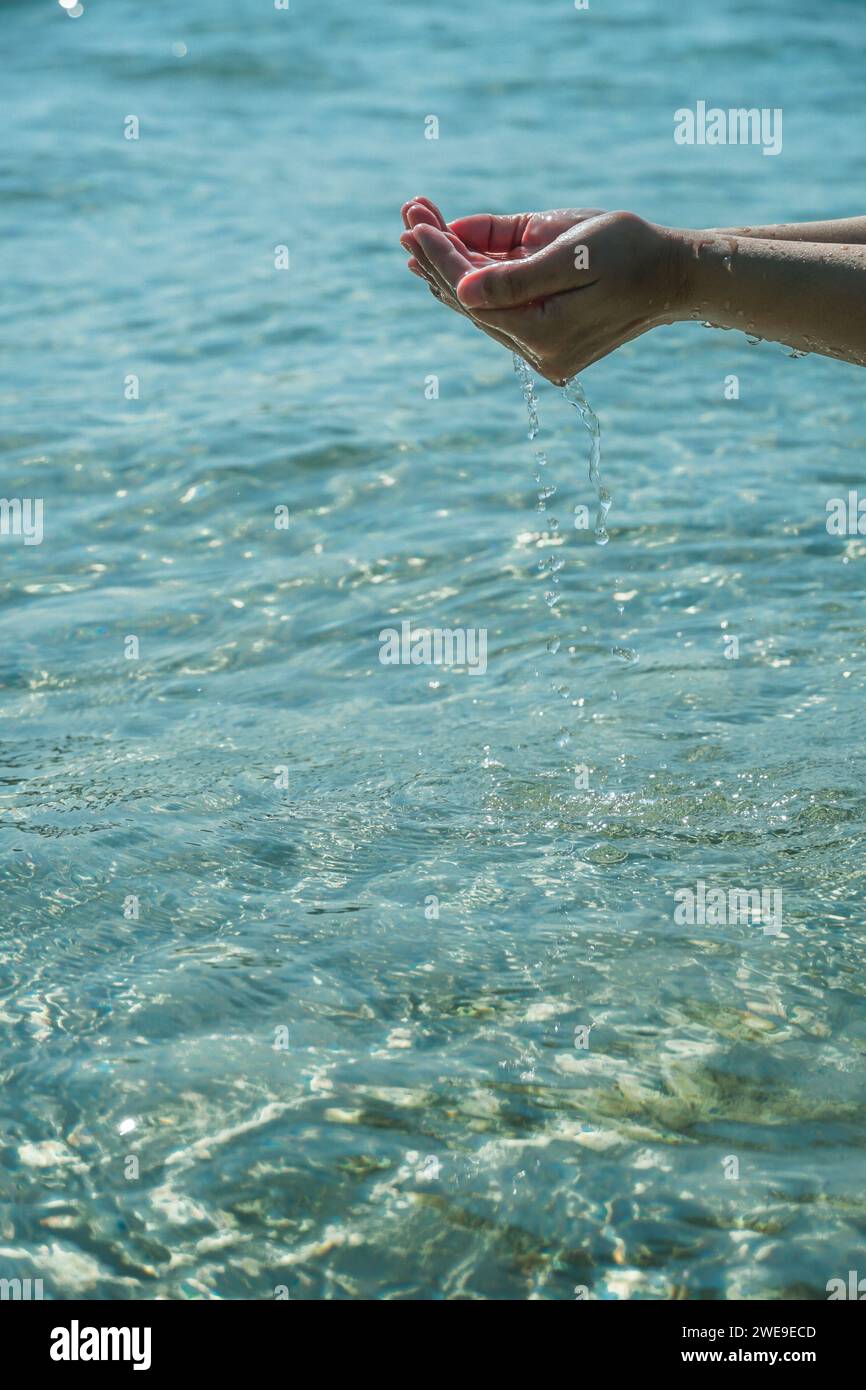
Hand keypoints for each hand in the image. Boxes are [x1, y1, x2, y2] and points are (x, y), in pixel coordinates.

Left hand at [399, 199, 610, 364]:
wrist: (675, 275)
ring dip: (449, 268)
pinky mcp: (547, 342)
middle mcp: (539, 354)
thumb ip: (515, 275)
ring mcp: (543, 352)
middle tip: (407, 216)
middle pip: (472, 302)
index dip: (441, 255)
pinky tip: (448, 257)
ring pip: (482, 306)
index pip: (474, 293)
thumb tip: (461, 289)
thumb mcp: (573, 252)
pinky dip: (474, 280)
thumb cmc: (631, 251)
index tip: (414, 222)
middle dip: (437, 257)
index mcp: (544, 334)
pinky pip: (499, 309)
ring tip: (417, 232)